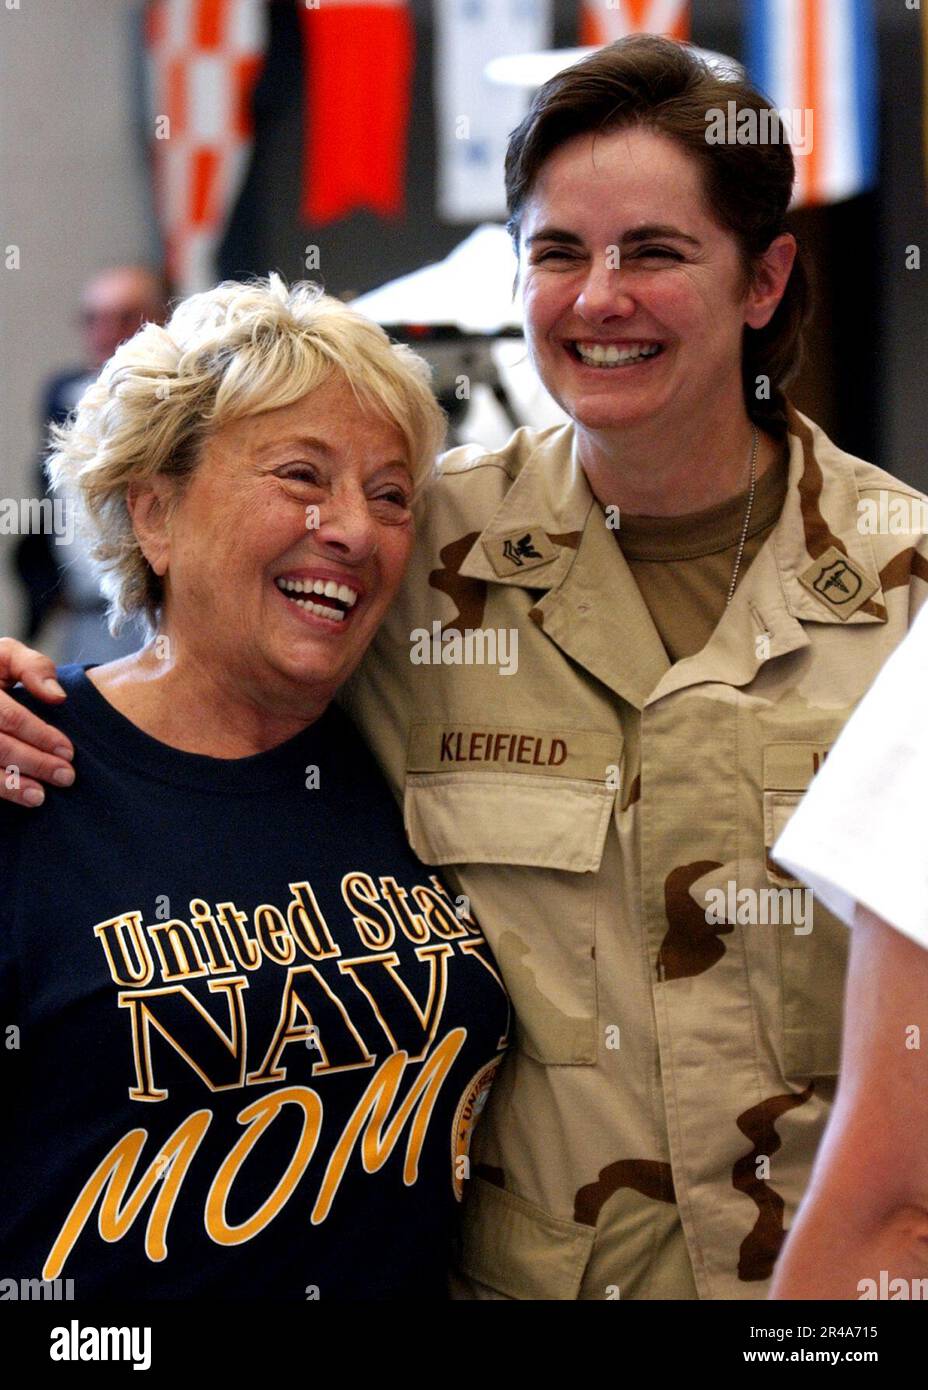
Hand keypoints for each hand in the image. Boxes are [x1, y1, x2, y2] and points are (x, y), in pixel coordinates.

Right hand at [0, 638, 74, 806]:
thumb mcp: (5, 656)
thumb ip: (32, 667)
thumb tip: (58, 697)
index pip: (9, 717)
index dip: (40, 735)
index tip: (68, 751)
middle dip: (34, 763)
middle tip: (66, 777)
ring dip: (11, 786)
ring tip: (40, 797)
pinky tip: (16, 799)